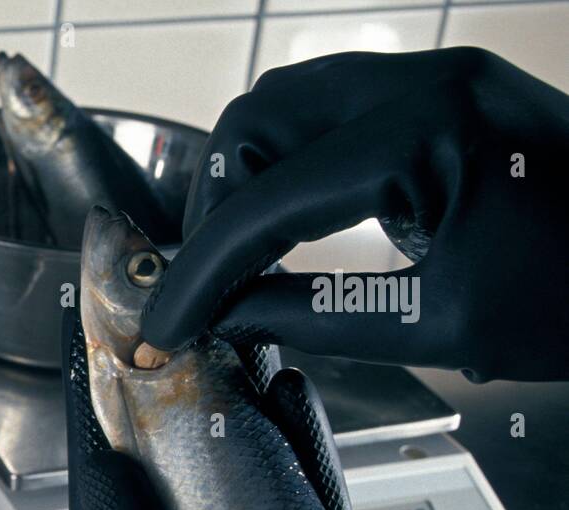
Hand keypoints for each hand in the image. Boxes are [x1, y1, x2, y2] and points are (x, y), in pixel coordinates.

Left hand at [64, 311, 384, 509]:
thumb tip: (111, 484)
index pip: (104, 492)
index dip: (98, 424)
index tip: (90, 357)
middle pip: (175, 477)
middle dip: (179, 408)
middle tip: (180, 335)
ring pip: (242, 487)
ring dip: (244, 423)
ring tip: (242, 356)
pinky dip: (306, 468)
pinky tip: (299, 419)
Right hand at [140, 48, 568, 381]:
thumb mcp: (439, 326)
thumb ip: (312, 314)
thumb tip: (228, 318)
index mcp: (424, 133)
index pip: (267, 203)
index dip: (201, 272)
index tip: (167, 324)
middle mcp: (424, 81)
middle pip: (257, 120)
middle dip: (218, 205)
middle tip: (214, 281)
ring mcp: (438, 76)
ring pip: (290, 103)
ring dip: (252, 178)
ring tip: (248, 255)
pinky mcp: (448, 91)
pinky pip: (336, 110)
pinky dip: (297, 164)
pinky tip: (299, 223)